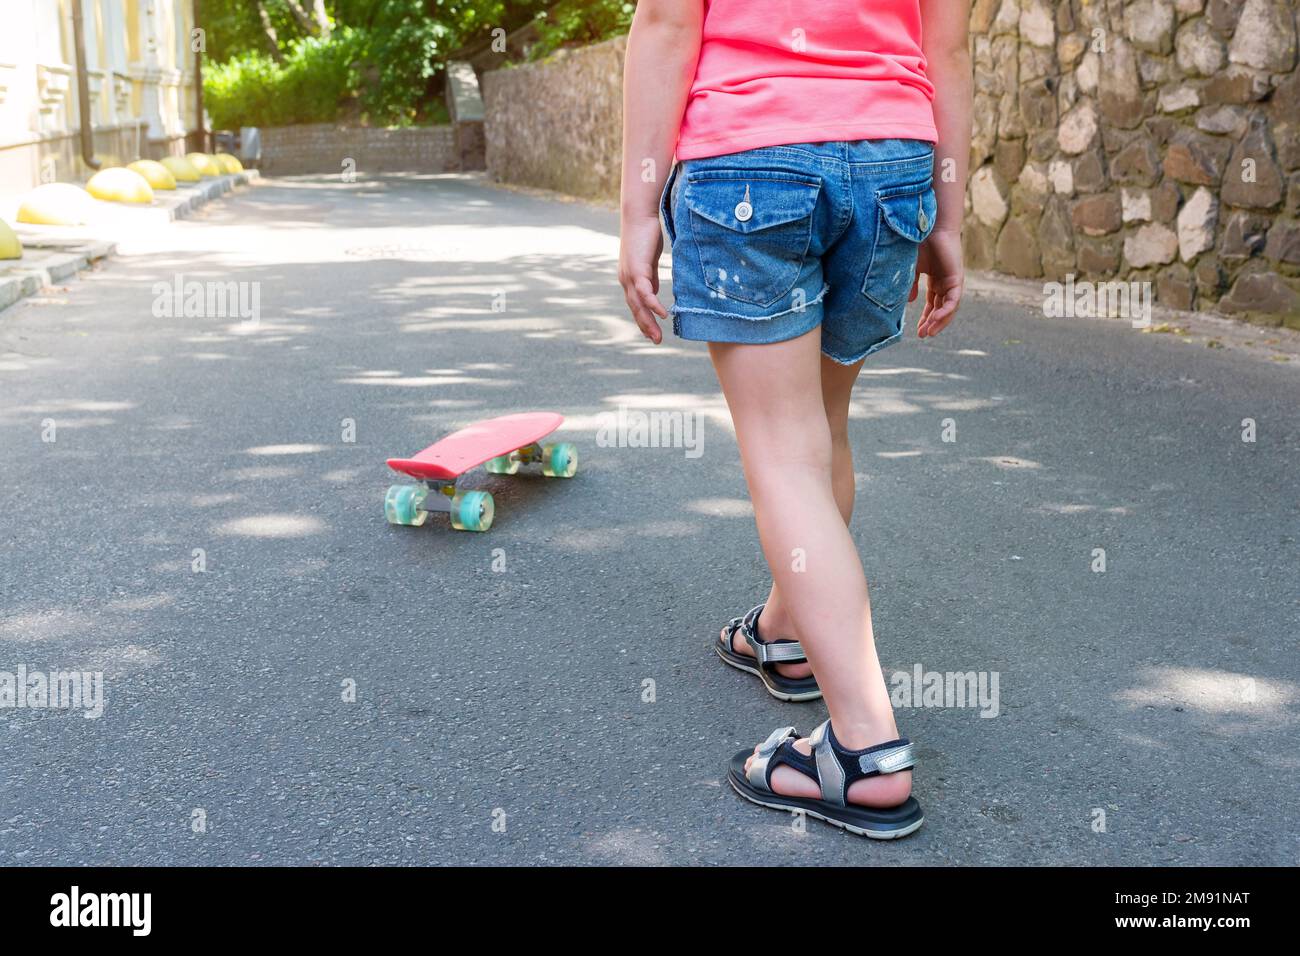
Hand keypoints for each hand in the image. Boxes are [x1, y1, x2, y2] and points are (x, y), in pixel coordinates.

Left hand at [619, 215, 668, 343]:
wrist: (639, 215)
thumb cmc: (646, 235)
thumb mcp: (649, 261)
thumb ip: (651, 277)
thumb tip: (654, 292)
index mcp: (629, 279)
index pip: (636, 305)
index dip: (644, 320)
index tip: (653, 333)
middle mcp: (626, 280)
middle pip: (635, 309)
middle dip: (646, 327)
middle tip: (657, 341)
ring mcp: (629, 275)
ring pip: (638, 304)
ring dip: (648, 321)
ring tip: (658, 336)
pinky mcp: (637, 269)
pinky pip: (645, 292)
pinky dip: (653, 304)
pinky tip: (662, 314)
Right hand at [909, 228, 963, 337]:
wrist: (928, 227)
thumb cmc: (919, 243)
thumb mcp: (911, 269)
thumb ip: (910, 285)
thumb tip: (909, 302)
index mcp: (936, 281)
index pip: (933, 305)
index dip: (926, 319)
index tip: (918, 331)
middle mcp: (946, 283)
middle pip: (942, 309)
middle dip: (933, 324)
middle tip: (923, 335)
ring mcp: (953, 281)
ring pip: (949, 308)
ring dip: (940, 322)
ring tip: (929, 332)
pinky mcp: (957, 279)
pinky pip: (953, 301)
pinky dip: (945, 312)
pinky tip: (935, 320)